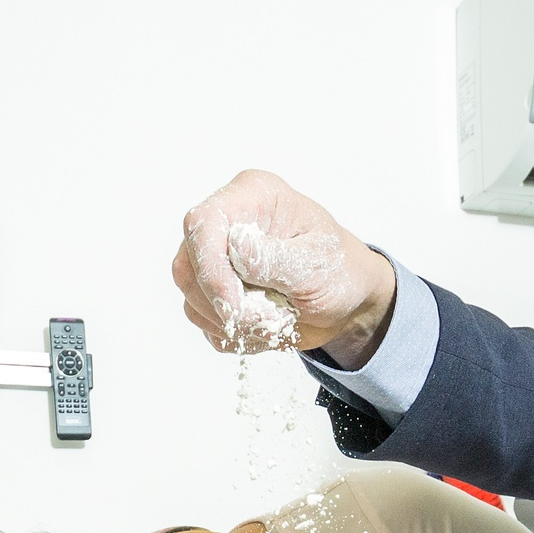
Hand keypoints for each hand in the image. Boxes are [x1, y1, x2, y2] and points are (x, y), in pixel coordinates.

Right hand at [171, 172, 399, 363]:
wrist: (346, 301)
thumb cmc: (338, 270)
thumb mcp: (317, 263)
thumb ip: (275, 257)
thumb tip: (236, 248)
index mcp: (253, 197)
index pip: (202, 223)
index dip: (210, 268)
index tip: (234, 304)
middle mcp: (226, 223)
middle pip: (188, 266)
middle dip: (225, 304)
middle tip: (270, 318)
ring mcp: (216, 259)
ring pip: (192, 300)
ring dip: (235, 323)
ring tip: (279, 319)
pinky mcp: (215, 292)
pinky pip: (205, 323)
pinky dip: (236, 335)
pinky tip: (269, 326)